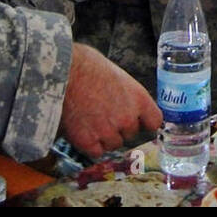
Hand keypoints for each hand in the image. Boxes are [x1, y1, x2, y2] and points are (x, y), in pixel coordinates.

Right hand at [60, 44, 162, 158]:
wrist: (63, 72)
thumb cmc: (86, 65)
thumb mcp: (116, 74)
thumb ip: (125, 94)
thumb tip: (123, 101)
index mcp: (138, 98)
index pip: (154, 121)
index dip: (145, 122)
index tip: (140, 122)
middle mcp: (127, 118)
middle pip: (131, 134)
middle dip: (119, 127)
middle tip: (103, 114)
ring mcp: (108, 132)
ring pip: (113, 144)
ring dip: (104, 137)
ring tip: (89, 119)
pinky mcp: (88, 142)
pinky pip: (96, 152)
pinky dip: (89, 144)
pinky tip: (82, 129)